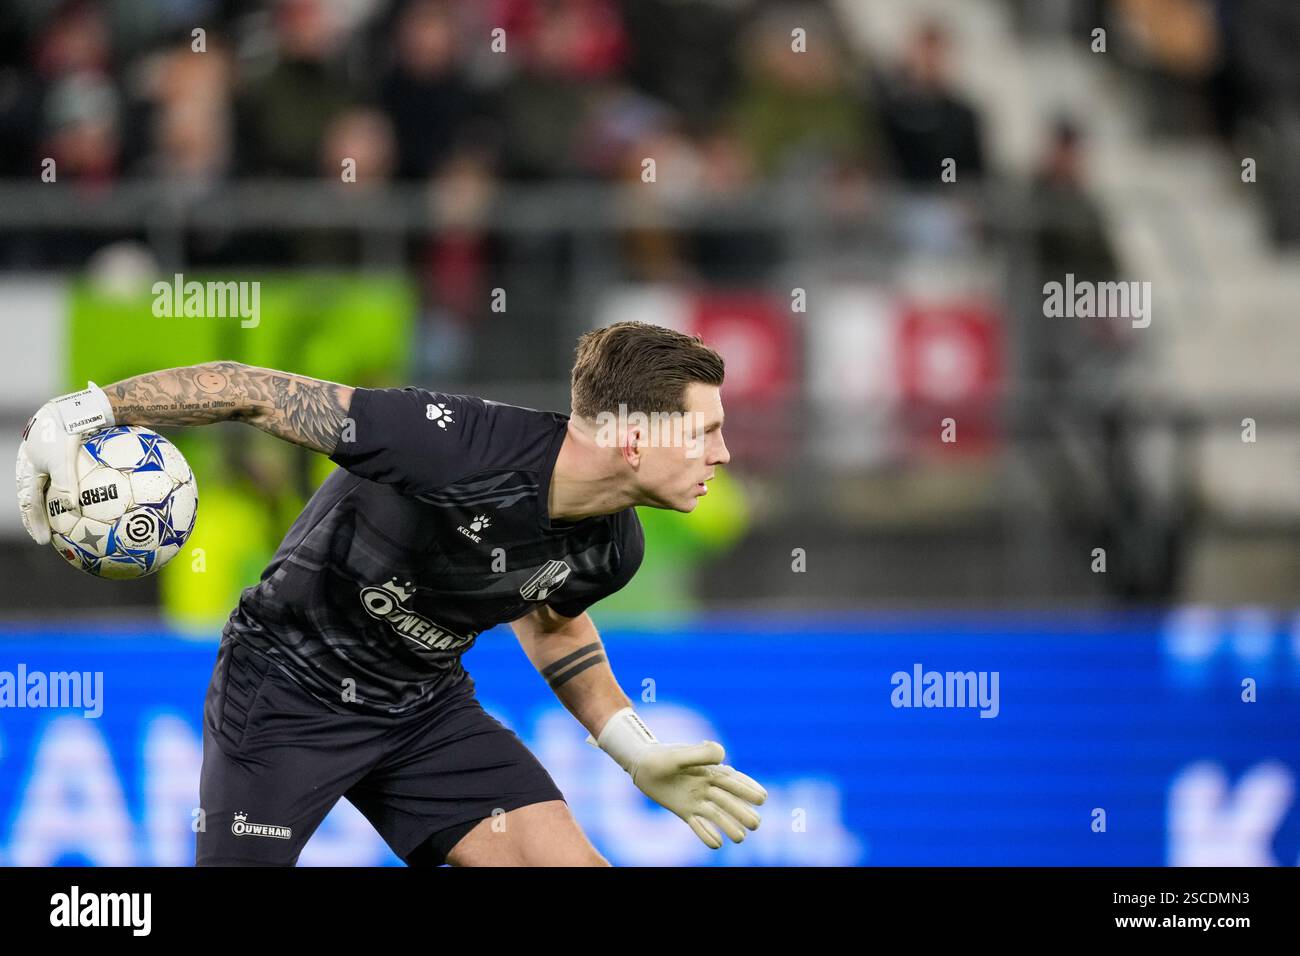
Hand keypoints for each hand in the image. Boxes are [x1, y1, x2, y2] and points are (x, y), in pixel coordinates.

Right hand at [15, 383, 113, 544]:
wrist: (77, 405)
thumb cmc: (66, 433)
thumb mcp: (62, 461)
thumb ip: (66, 486)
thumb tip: (72, 511)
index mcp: (30, 468)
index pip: (28, 502)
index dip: (34, 522)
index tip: (43, 542)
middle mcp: (39, 462)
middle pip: (39, 496)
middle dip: (44, 516)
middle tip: (54, 535)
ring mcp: (52, 455)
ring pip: (56, 484)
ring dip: (62, 502)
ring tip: (75, 519)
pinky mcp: (69, 448)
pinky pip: (76, 472)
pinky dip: (84, 486)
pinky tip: (103, 494)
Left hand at [589, 707, 767, 848]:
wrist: (642, 764)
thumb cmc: (662, 757)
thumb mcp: (679, 754)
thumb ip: (700, 754)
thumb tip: (724, 756)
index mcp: (711, 770)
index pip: (734, 781)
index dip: (748, 789)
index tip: (762, 799)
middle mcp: (707, 787)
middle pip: (729, 801)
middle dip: (743, 812)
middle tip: (756, 824)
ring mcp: (697, 800)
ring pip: (717, 815)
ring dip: (729, 826)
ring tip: (740, 838)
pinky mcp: (685, 811)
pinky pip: (698, 825)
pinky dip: (706, 834)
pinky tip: (716, 844)